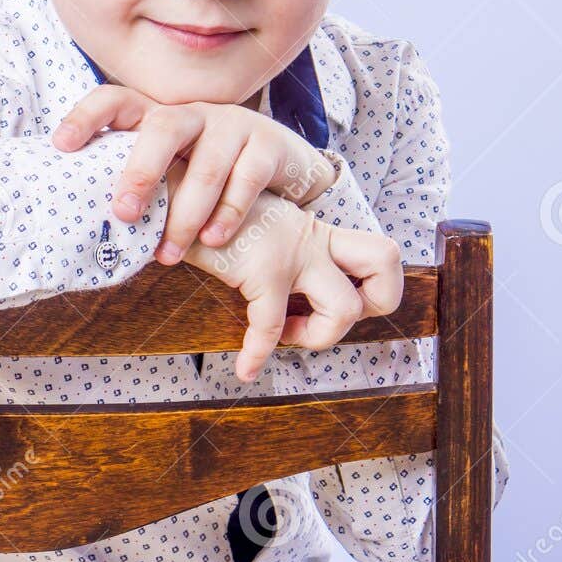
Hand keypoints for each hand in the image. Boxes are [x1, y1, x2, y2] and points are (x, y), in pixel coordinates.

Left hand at [51, 85, 338, 265]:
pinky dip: (227, 214)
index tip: (61, 145)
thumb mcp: (173, 170)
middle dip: (141, 171)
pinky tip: (213, 240)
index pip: (116, 100)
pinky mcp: (267, 143)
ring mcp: (232, 124)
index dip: (86, 117)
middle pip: (164, 129)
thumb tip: (92, 226)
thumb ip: (142, 184)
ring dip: (185, 214)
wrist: (281, 164)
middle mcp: (193, 113)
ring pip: (207, 165)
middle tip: (124, 213)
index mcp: (159, 116)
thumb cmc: (209, 172)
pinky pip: (245, 179)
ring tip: (168, 255)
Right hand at [167, 159, 405, 382]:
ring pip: (345, 309)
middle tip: (326, 314)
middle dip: (373, 303)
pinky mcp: (262, 269)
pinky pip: (271, 327)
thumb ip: (280, 253)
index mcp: (317, 232)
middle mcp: (313, 238)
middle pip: (386, 263)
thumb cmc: (209, 220)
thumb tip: (284, 297)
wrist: (174, 193)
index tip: (326, 302)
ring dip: (317, 337)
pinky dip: (256, 355)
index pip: (382, 252)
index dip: (373, 287)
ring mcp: (292, 253)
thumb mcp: (258, 232)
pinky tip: (244, 368)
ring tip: (283, 335)